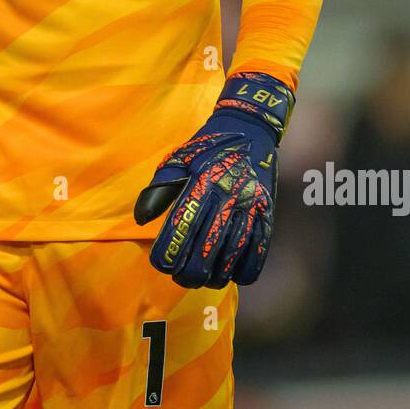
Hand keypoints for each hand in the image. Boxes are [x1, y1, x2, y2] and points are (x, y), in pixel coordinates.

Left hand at [134, 72, 292, 288]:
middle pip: (209, 245)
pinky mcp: (267, 210)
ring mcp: (251, 204)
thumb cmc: (207, 147)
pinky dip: (247, 267)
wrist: (250, 128)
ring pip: (234, 251)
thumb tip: (142, 219)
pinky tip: (233, 275)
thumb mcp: (178, 159)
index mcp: (202, 181)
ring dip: (217, 274)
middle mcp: (228, 194)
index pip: (183, 224)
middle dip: (192, 270)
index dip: (170, 250)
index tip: (162, 263)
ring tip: (203, 280)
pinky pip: (260, 247)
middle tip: (181, 277)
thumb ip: (159, 189)